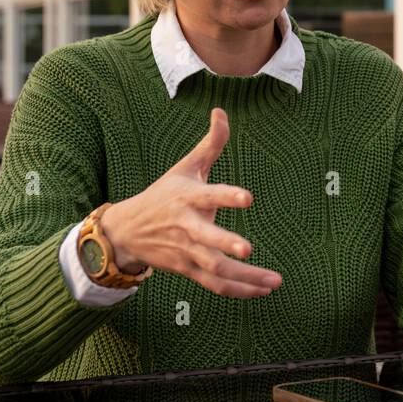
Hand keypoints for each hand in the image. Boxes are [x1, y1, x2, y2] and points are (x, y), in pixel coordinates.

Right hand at [98, 107, 281, 298]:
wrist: (126, 230)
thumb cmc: (164, 194)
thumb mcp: (185, 166)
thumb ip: (210, 143)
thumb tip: (221, 111)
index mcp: (188, 198)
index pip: (208, 195)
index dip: (227, 196)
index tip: (248, 198)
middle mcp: (186, 226)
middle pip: (206, 239)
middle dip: (225, 245)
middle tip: (247, 250)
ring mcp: (186, 251)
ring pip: (215, 268)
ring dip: (245, 277)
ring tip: (275, 282)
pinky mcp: (188, 269)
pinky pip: (214, 284)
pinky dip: (238, 290)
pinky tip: (264, 291)